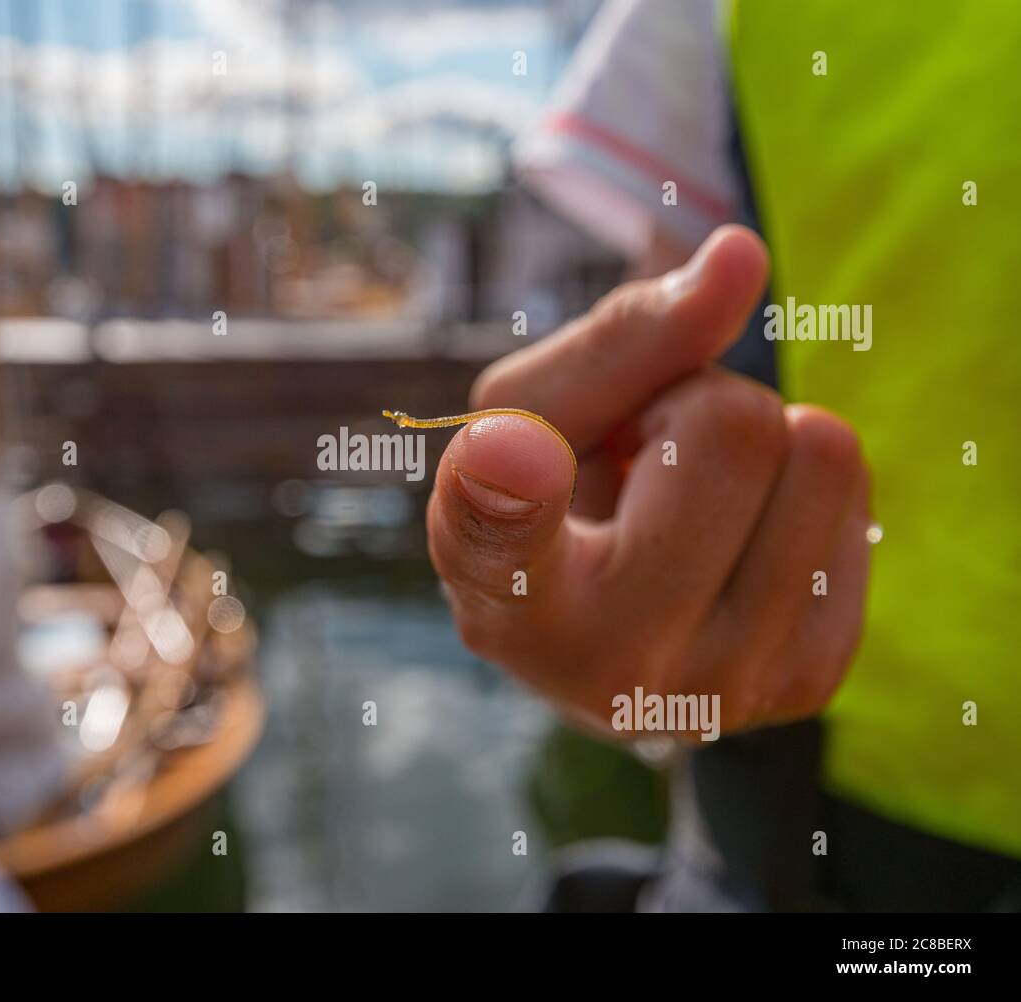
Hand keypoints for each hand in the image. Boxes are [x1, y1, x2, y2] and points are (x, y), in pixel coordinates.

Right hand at [426, 225, 870, 739]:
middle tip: (639, 465)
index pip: (503, 539)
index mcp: (508, 607)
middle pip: (730, 425)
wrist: (599, 639)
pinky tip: (733, 538)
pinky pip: (853, 488)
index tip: (503, 449)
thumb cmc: (550, 504)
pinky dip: (796, 483)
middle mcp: (612, 673)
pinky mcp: (811, 679)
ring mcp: (725, 690)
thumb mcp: (534, 411)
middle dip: (690, 404)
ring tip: (686, 504)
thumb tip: (742, 257)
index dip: (507, 489)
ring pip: (817, 448)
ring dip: (754, 443)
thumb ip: (621, 334)